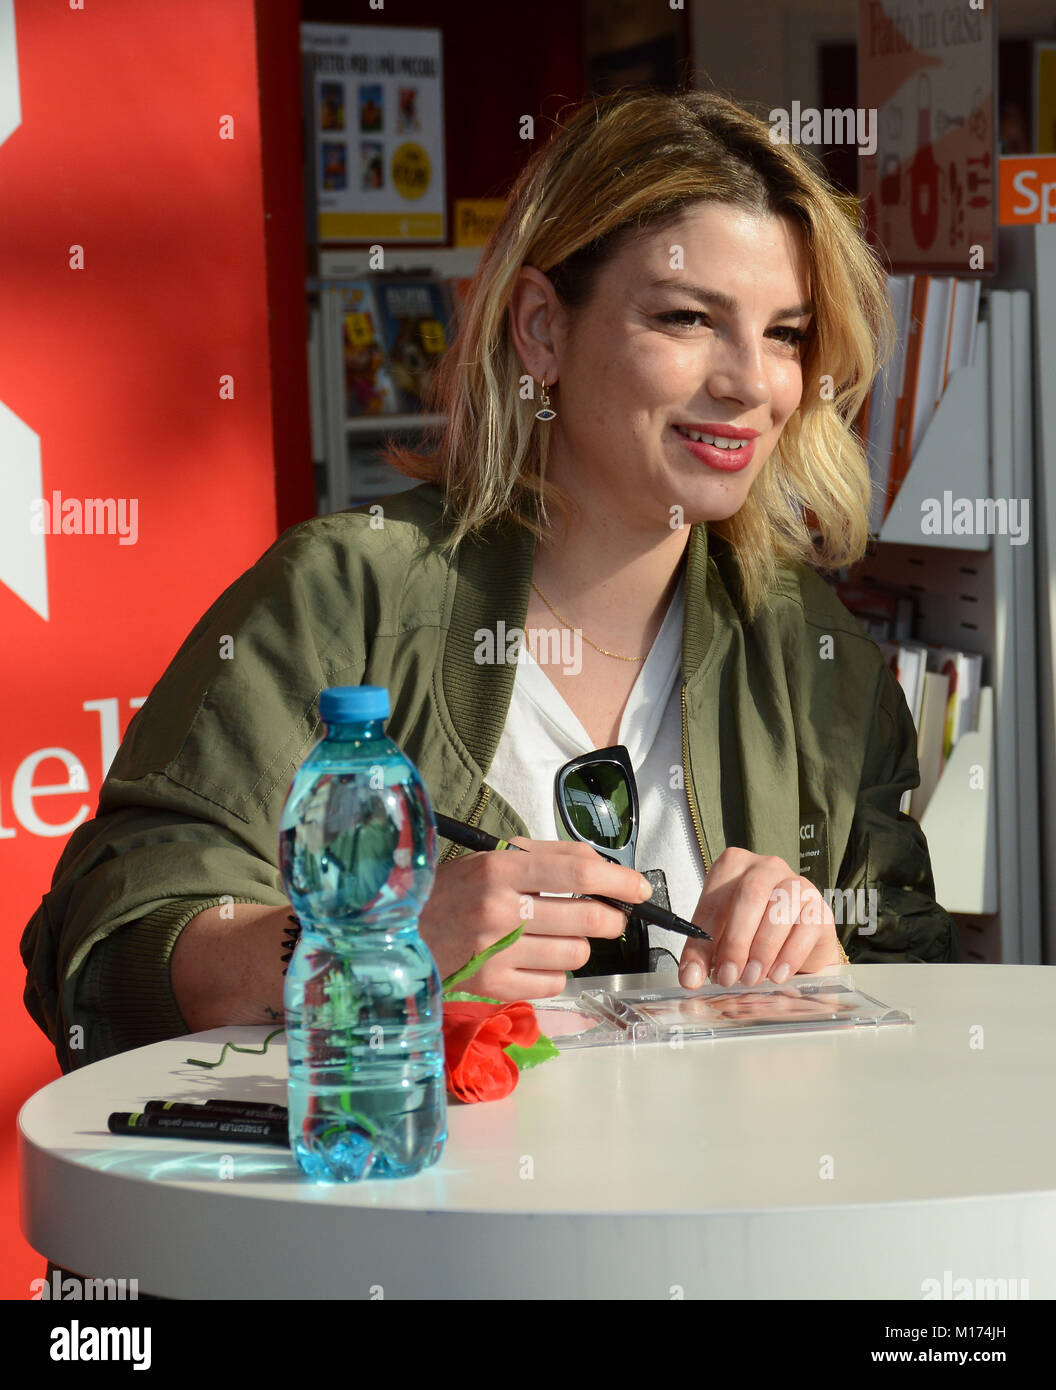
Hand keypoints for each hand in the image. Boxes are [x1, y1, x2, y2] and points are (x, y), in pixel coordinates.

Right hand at [418, 838, 653, 1000]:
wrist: (398, 930)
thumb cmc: (453, 888)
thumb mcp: (493, 857)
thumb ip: (550, 856)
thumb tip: (604, 868)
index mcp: (500, 868)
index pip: (577, 872)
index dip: (619, 881)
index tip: (641, 888)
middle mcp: (499, 910)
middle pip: (585, 918)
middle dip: (611, 918)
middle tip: (610, 916)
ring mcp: (495, 952)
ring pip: (575, 954)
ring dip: (581, 945)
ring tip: (562, 936)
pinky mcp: (492, 985)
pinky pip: (554, 983)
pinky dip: (557, 971)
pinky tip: (539, 958)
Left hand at [678, 848, 842, 989]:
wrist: (798, 939)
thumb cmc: (754, 930)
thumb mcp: (723, 937)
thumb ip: (705, 953)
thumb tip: (691, 978)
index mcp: (733, 866)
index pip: (714, 901)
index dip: (703, 940)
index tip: (695, 974)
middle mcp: (766, 867)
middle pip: (750, 896)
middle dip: (736, 941)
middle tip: (729, 977)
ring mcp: (796, 883)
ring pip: (779, 910)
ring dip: (762, 950)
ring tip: (751, 978)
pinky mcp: (819, 906)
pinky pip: (806, 927)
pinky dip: (789, 955)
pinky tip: (777, 975)